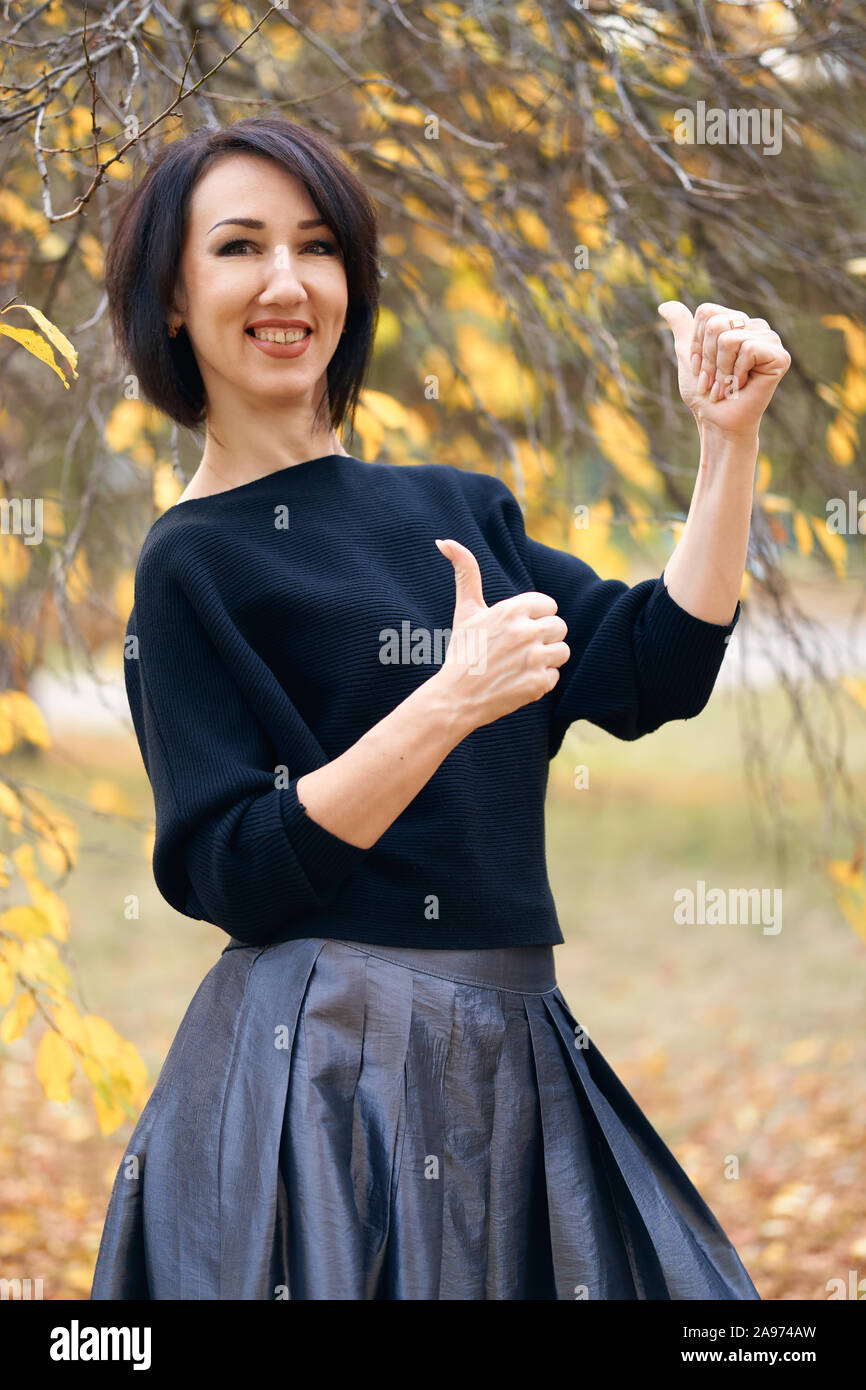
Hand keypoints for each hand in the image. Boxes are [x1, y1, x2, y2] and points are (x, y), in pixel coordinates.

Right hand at [433, 538, 569, 732]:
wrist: (455, 697)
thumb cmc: (461, 651)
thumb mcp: (465, 610)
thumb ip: (466, 573)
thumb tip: (445, 541)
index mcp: (512, 609)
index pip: (549, 605)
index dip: (535, 618)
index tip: (516, 629)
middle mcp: (526, 631)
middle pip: (559, 627)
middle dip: (543, 638)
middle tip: (519, 649)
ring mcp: (534, 659)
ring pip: (562, 651)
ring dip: (546, 659)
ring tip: (520, 665)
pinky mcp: (538, 684)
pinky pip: (555, 677)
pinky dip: (540, 682)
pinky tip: (518, 681)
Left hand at [657, 300, 790, 438]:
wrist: (717, 421)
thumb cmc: (705, 393)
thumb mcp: (687, 356)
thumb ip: (681, 328)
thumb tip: (663, 305)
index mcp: (737, 322)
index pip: (706, 312)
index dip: (697, 344)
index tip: (702, 368)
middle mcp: (756, 325)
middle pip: (716, 324)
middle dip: (707, 359)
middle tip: (715, 380)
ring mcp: (771, 339)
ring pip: (728, 337)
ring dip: (720, 370)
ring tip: (727, 385)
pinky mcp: (780, 356)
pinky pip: (747, 349)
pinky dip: (736, 374)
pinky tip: (741, 387)